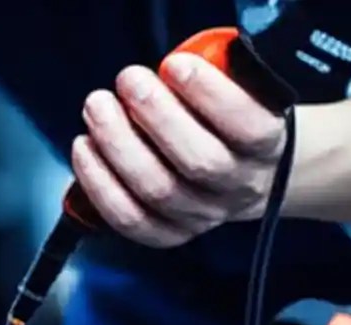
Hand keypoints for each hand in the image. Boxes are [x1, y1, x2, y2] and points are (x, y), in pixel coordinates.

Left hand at [72, 53, 287, 247]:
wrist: (243, 171)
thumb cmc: (228, 120)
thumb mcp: (240, 90)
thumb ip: (215, 77)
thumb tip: (168, 69)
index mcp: (266, 145)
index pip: (248, 126)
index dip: (210, 94)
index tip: (175, 65)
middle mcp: (238, 186)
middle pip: (199, 161)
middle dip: (156, 115)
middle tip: (128, 80)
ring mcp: (203, 215)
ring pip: (158, 190)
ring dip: (118, 145)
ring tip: (98, 108)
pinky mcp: (169, 233)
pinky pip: (128, 217)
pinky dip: (99, 183)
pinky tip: (84, 147)